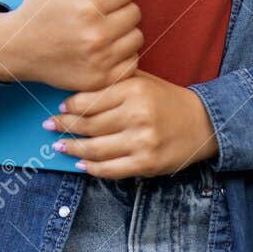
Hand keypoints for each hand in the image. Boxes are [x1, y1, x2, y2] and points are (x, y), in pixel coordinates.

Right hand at [0, 0, 142, 92]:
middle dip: (121, 9)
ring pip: (136, 38)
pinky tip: (106, 50)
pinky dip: (123, 57)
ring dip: (125, 33)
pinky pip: (132, 63)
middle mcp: (96, 35)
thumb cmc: (35, 11)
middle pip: (135, 13)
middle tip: (104, 12)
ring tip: (105, 30)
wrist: (16, 50)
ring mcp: (100, 60)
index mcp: (87, 7)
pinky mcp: (101, 79)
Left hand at [44, 69, 219, 177]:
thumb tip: (74, 91)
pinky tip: (80, 164)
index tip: (59, 108)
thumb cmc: (167, 100)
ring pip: (95, 149)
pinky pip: (110, 169)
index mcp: (134, 90)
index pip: (90, 100)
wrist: (203, 123)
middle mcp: (137, 115)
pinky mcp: (146, 163)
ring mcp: (142, 141)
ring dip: (72, 149)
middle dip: (64, 126)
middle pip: (88, 124)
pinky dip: (91, 168)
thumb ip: (113, 83)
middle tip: (49, 126)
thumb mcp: (143, 82)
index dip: (70, 106)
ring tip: (59, 145)